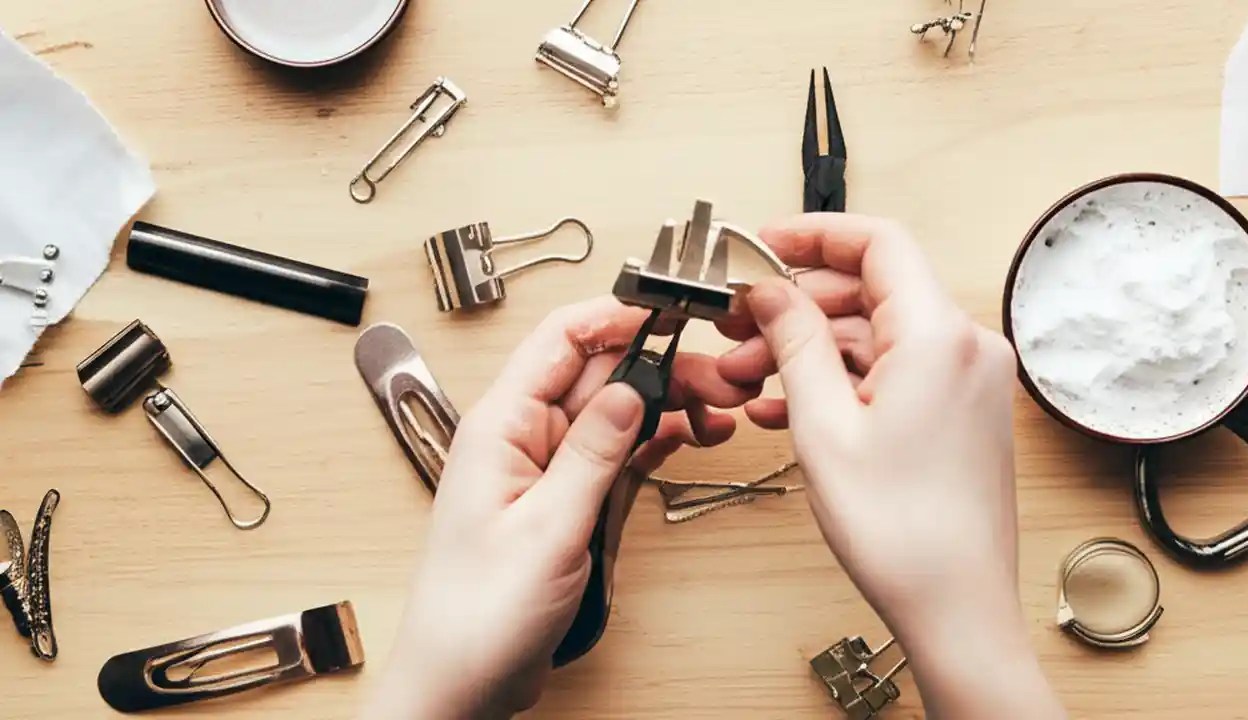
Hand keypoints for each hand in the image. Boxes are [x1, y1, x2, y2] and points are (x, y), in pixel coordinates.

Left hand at [360, 297, 755, 719]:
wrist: (460, 682)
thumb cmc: (477, 614)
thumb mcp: (548, 528)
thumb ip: (593, 452)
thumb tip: (631, 387)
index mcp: (501, 425)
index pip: (561, 339)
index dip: (618, 316)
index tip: (676, 312)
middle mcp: (522, 437)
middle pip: (597, 373)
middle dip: (660, 365)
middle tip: (718, 381)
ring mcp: (545, 469)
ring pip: (612, 412)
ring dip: (664, 405)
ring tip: (716, 412)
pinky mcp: (564, 500)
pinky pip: (613, 454)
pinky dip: (652, 443)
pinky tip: (689, 437)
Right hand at [717, 214, 1062, 718]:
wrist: (956, 607)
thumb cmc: (901, 532)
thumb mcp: (822, 424)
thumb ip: (792, 340)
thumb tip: (768, 289)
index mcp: (939, 336)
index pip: (877, 243)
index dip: (813, 234)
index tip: (763, 243)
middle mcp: (966, 347)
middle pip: (870, 291)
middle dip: (797, 305)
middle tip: (738, 326)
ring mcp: (967, 381)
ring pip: (874, 336)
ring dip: (810, 350)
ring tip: (748, 379)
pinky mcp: (960, 411)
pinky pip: (891, 373)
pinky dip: (841, 380)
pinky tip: (787, 406)